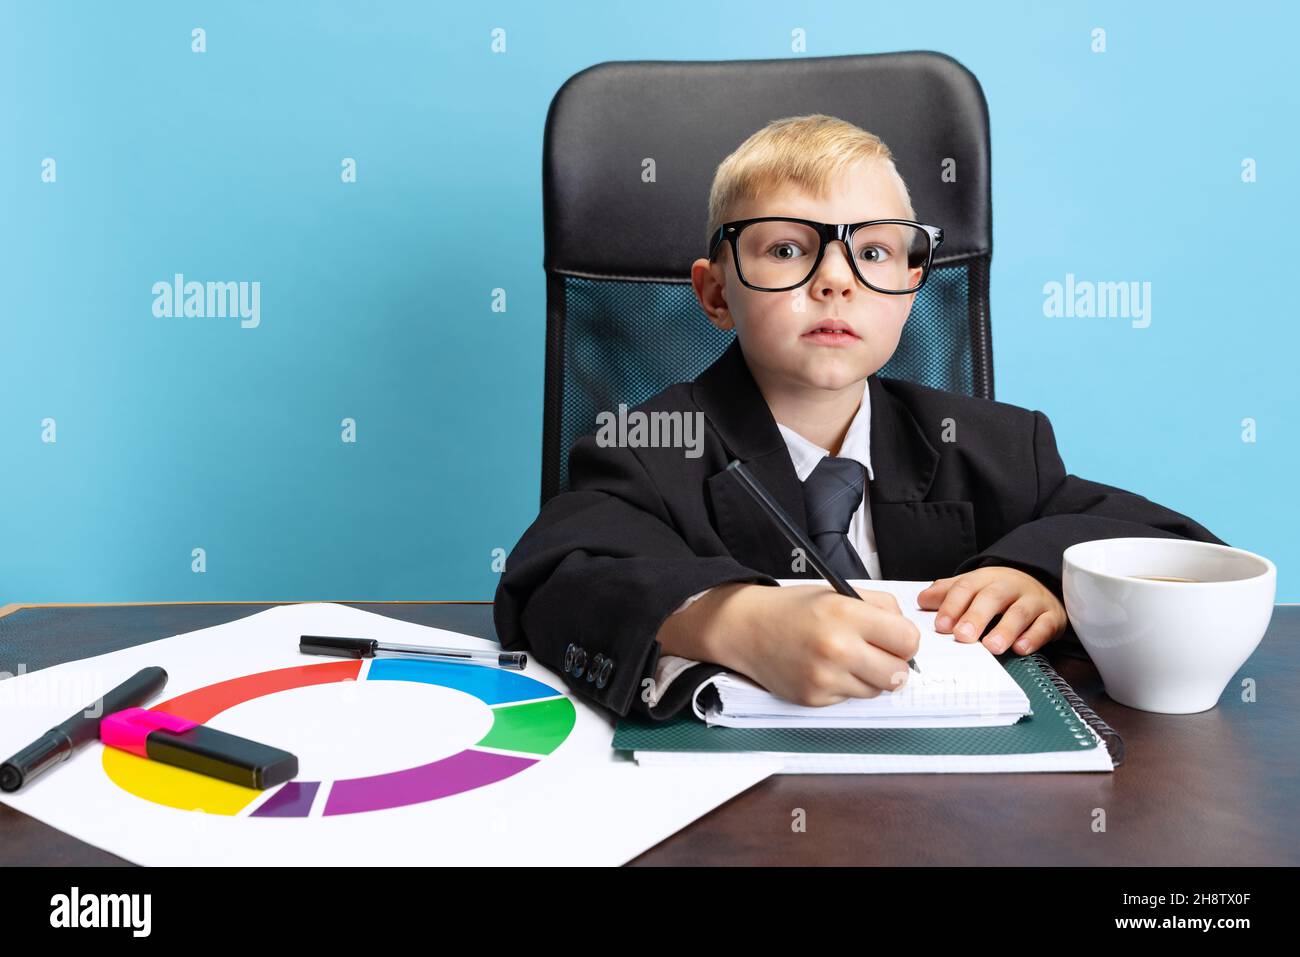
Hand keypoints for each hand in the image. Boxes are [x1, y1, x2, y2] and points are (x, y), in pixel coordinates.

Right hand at [709, 584, 921, 707]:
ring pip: (876, 690)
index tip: (896, 638)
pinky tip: (826, 668)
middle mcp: (836, 648)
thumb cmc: (793, 609)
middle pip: (898, 674)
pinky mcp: (814, 698)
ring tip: (847, 658)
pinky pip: (850, 699)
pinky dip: (845, 686)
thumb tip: (908, 636)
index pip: (907, 639)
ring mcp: (824, 677)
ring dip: (870, 677)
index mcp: (845, 614)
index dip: (905, 640)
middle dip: (894, 664)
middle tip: (879, 653)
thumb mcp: (839, 592)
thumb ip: (881, 607)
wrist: (747, 628)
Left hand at [917, 567, 1067, 655]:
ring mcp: (1033, 600)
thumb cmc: (998, 593)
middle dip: (976, 616)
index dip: (952, 606)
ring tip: (992, 647)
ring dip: (1006, 629)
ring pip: (1020, 612)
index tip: (941, 626)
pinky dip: (1034, 637)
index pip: (966, 587)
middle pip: (992, 597)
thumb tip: (922, 601)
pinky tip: (1021, 648)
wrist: (1040, 584)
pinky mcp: (1052, 616)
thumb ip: (947, 593)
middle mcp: (1010, 586)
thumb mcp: (972, 587)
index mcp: (985, 579)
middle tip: (962, 636)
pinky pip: (1045, 625)